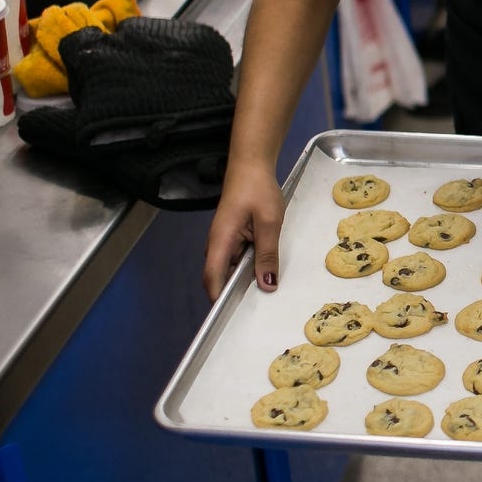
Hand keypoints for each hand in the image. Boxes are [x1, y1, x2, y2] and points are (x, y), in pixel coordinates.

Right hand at [203, 162, 284, 300]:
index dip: (219, 299)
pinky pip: (235, 259)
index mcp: (221, 241)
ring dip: (243, 279)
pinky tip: (264, 269)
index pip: (212, 278)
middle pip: (219, 277)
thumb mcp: (269, 223)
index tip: (231, 316)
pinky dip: (247, 266)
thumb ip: (267, 254)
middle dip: (234, 293)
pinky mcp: (231, 237)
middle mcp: (216, 244)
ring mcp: (223, 241)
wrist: (251, 165)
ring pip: (228, 269)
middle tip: (256, 307)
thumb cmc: (258, 189)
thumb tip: (267, 284)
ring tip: (263, 290)